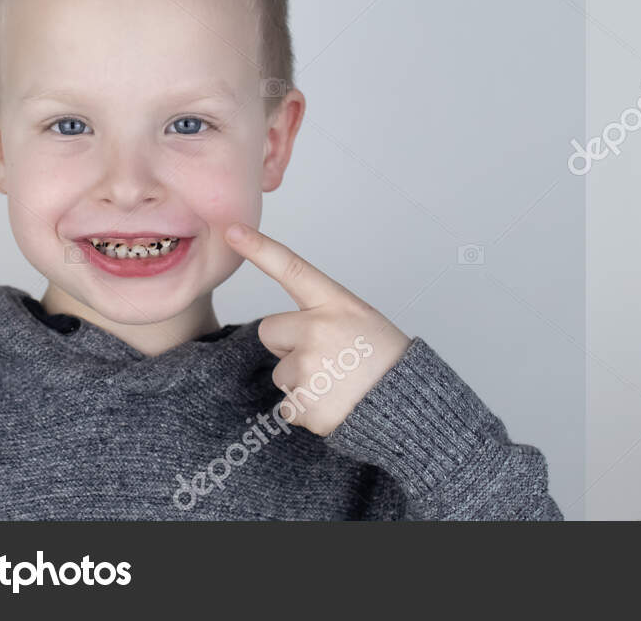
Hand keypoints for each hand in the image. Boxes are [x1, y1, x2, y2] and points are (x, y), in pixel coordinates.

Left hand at [225, 222, 410, 435]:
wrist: (408, 403)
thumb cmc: (385, 359)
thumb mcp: (361, 319)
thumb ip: (323, 315)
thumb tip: (286, 334)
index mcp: (336, 304)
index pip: (292, 269)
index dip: (259, 248)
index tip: (232, 230)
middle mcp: (318, 329)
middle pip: (270, 330)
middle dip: (288, 346)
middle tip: (329, 358)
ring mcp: (310, 366)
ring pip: (280, 373)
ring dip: (303, 382)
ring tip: (339, 384)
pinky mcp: (305, 402)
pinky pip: (288, 404)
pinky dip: (308, 409)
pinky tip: (335, 404)